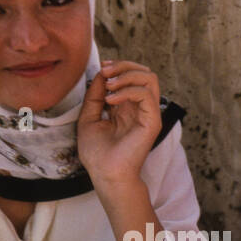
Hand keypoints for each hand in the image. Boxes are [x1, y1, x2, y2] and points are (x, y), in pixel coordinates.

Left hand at [77, 59, 161, 188]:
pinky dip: (128, 90)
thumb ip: (94, 96)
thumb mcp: (88, 118)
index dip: (117, 67)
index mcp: (126, 107)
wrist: (105, 174)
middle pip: (143, 72)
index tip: (101, 69)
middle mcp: (139, 108)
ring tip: (109, 84)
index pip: (130, 76)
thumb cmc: (97, 153)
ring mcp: (147, 113)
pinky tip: (110, 100)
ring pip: (149, 78)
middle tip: (106, 72)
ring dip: (128, 75)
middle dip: (123, 66)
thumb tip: (101, 74)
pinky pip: (146, 94)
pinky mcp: (152, 121)